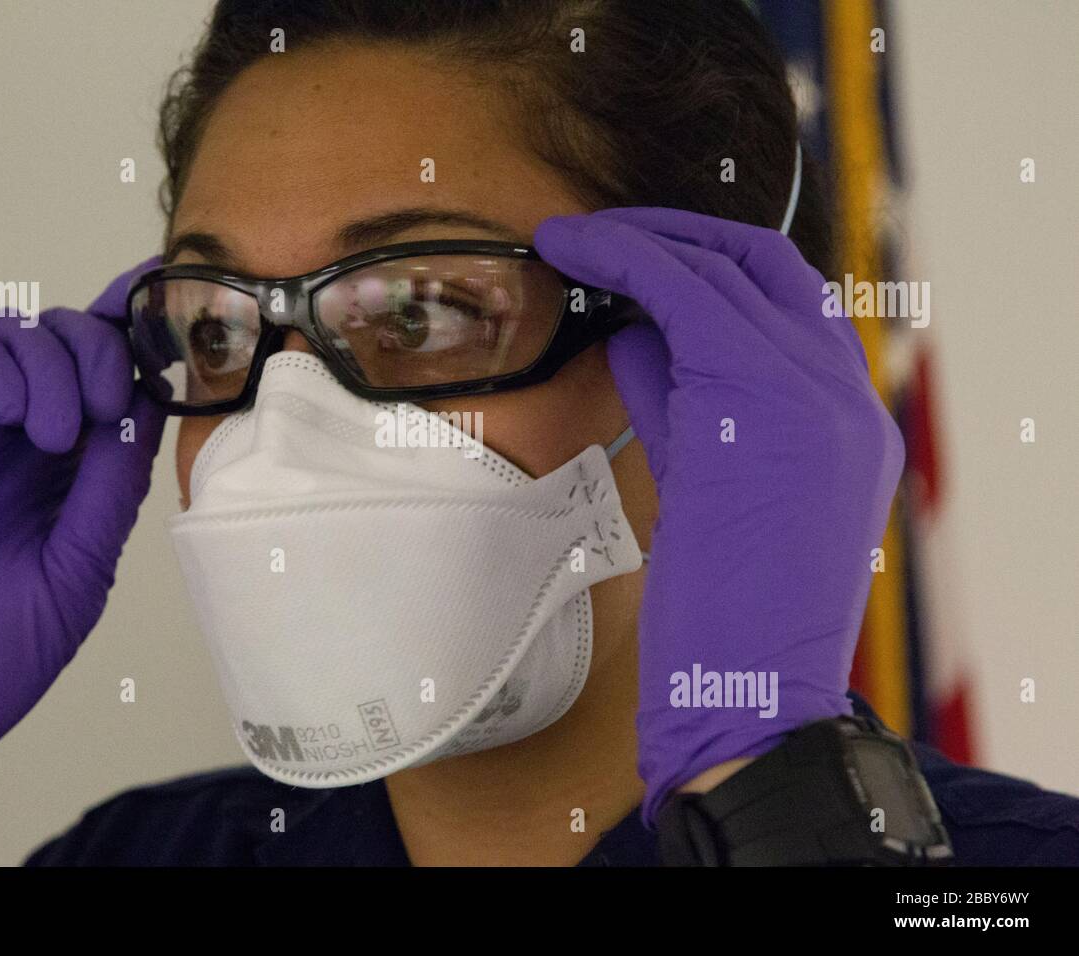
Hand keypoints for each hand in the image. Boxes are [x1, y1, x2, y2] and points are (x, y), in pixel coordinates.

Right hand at [0, 259, 163, 863]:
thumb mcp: (76, 572)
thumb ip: (110, 489)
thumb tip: (148, 405)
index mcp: (63, 475)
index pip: (105, 382)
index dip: (134, 335)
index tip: (163, 297)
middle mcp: (11, 442)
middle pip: (63, 343)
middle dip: (98, 348)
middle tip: (106, 403)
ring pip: (8, 338)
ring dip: (49, 362)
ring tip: (54, 433)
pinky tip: (8, 415)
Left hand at [534, 209, 903, 823]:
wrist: (758, 699)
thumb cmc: (728, 618)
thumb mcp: (714, 489)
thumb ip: (684, 405)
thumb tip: (634, 331)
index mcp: (846, 420)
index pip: (786, 299)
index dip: (709, 262)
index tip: (641, 260)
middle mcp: (844, 396)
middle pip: (761, 266)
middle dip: (673, 236)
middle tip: (598, 237)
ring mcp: (815, 396)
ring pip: (722, 272)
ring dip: (640, 244)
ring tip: (573, 242)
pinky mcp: (762, 404)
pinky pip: (689, 299)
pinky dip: (630, 265)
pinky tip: (580, 257)